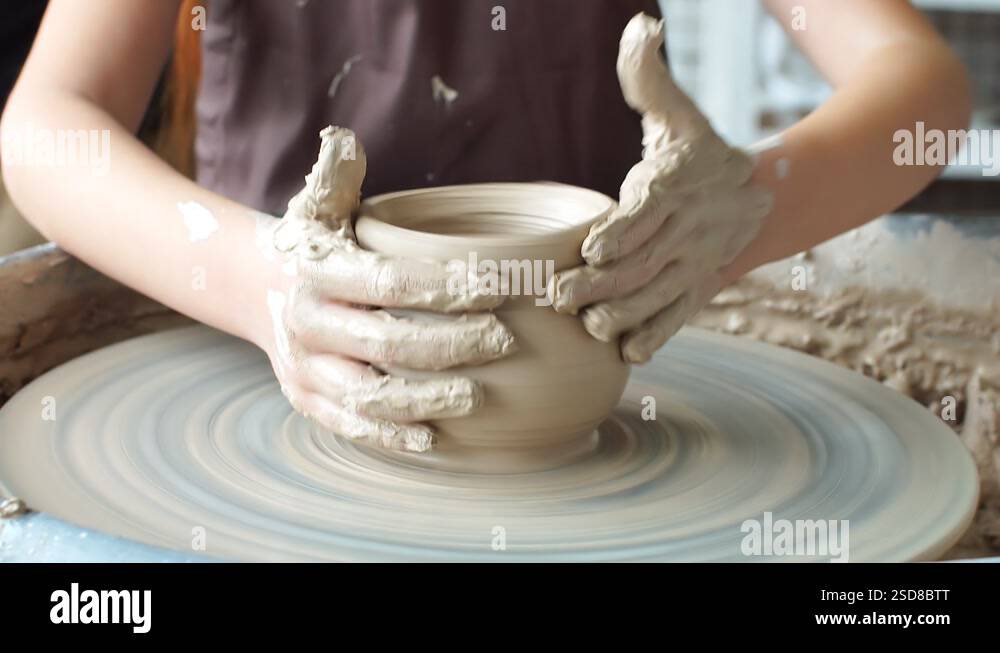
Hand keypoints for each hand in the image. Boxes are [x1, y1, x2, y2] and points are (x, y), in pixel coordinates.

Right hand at [258, 126, 514, 451]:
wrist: (255, 287)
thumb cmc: (312, 242)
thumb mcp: (318, 204)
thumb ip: (335, 176)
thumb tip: (345, 139)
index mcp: (318, 271)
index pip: (391, 281)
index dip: (447, 287)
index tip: (498, 287)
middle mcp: (307, 322)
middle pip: (387, 341)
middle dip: (452, 344)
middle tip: (505, 342)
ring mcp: (305, 366)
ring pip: (369, 393)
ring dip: (426, 399)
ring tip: (477, 397)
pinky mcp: (306, 399)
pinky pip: (349, 425)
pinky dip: (390, 437)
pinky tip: (434, 439)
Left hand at [547, 14, 772, 363]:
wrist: (752, 199)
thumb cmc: (694, 153)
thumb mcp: (676, 113)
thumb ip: (648, 78)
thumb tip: (638, 28)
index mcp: (679, 183)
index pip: (650, 208)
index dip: (623, 230)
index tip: (592, 249)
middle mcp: (689, 228)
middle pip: (643, 261)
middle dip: (600, 284)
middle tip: (559, 296)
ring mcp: (694, 264)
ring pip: (657, 297)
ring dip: (621, 316)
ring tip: (586, 326)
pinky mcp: (696, 291)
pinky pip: (679, 318)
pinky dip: (656, 337)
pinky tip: (628, 354)